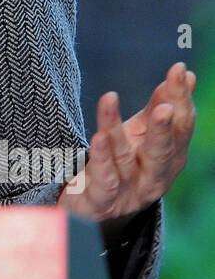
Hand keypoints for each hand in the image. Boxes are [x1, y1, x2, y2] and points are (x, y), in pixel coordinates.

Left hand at [59, 62, 195, 229]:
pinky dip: (101, 159)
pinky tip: (97, 138)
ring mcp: (130, 191)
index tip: (178, 70)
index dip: (180, 98)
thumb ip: (158, 106)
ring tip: (110, 100)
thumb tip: (183, 73)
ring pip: (124, 158)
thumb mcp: (141, 133)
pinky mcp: (103, 201)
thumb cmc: (124, 163)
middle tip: (166, 106)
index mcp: (171, 158)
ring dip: (115, 128)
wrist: (95, 208)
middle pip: (162, 150)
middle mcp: (156, 177)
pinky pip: (103, 180)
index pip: (181, 126)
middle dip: (164, 128)